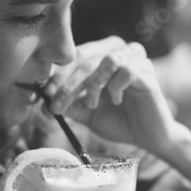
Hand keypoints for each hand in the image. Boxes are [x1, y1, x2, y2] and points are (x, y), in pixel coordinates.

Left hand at [44, 36, 179, 157]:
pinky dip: (114, 87)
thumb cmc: (118, 120)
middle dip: (67, 83)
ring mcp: (135, 60)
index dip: (58, 74)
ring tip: (91, 104)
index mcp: (102, 56)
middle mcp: (119, 52)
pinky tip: (115, 101)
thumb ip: (68, 104)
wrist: (148, 138)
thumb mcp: (86, 113)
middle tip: (57, 105)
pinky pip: (125, 71)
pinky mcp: (147, 74)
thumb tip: (42, 103)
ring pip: (105, 60)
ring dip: (92, 83)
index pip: (74, 56)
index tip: (46, 95)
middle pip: (85, 57)